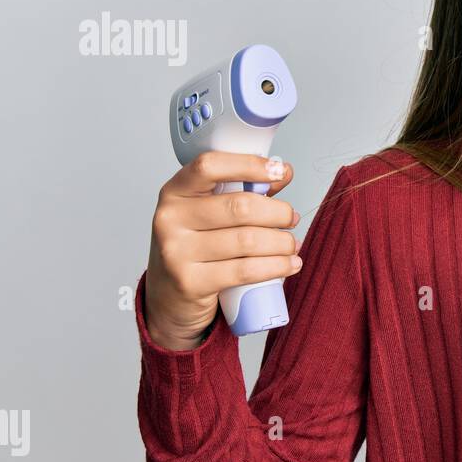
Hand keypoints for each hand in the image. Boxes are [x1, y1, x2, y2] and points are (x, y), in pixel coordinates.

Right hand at [145, 152, 300, 349]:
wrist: (169, 296)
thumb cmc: (195, 248)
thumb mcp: (210, 214)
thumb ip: (244, 190)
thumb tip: (282, 172)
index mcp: (175, 192)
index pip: (209, 166)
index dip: (249, 165)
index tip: (278, 171)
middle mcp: (170, 218)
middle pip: (239, 206)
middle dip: (277, 212)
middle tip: (292, 218)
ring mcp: (176, 252)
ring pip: (247, 240)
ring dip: (282, 242)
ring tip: (292, 244)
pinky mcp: (190, 282)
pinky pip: (245, 270)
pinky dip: (276, 266)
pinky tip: (290, 264)